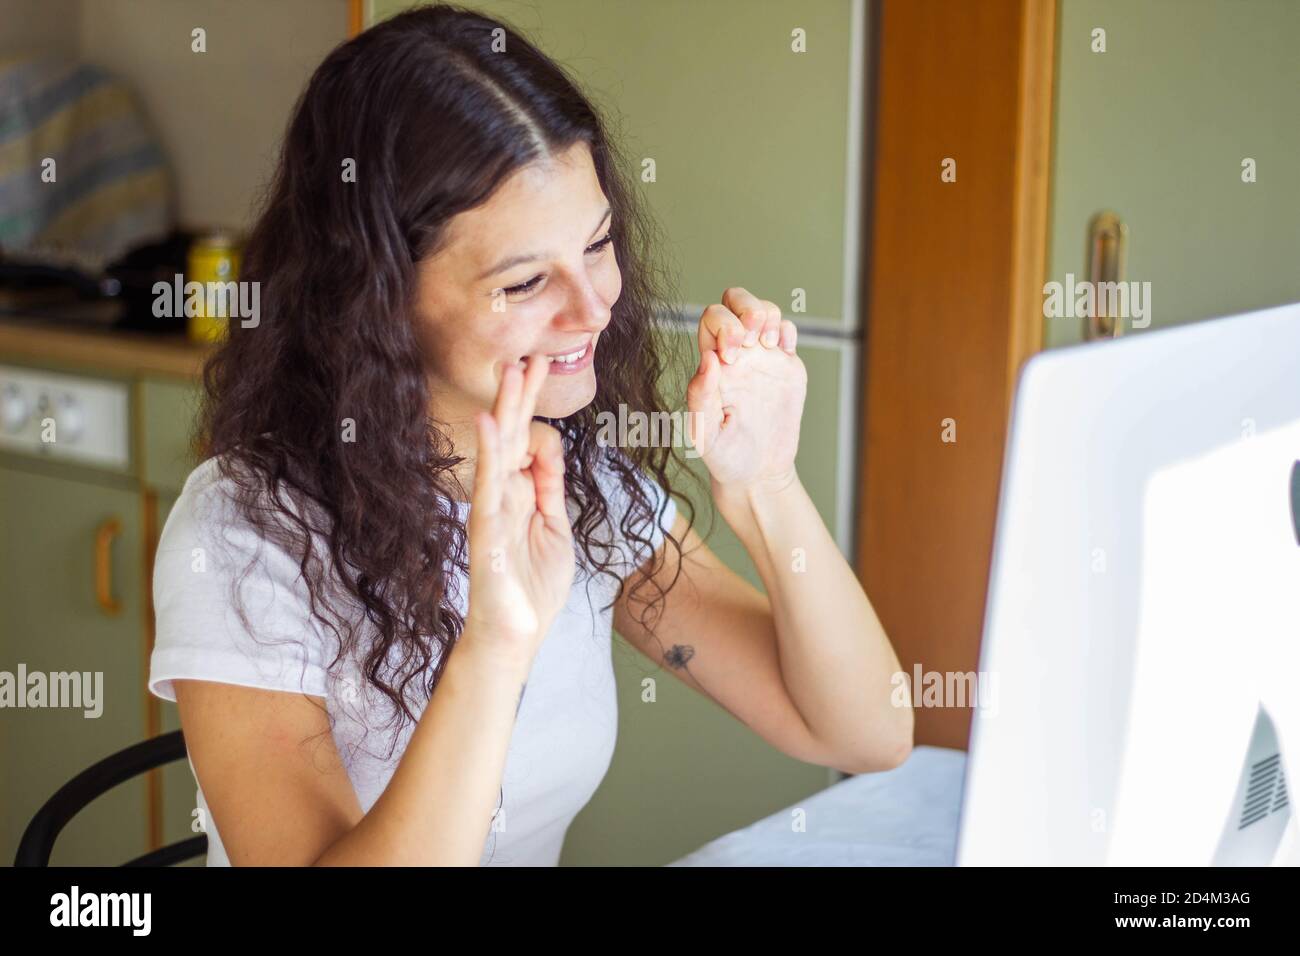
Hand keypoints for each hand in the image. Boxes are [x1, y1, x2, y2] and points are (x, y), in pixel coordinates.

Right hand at [464, 355, 573, 664]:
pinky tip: (487, 425)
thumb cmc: (533, 589)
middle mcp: (501, 496)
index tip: (541, 365)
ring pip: (498, 452)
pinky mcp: (485, 532)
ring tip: (511, 373)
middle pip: (512, 436)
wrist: (515, 637)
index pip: (526, 439)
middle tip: (530, 353)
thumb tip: (548, 446)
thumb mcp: (555, 529)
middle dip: (522, 395)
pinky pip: (487, 488)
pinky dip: (488, 455)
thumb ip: (550, 488)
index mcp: (519, 495)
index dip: (534, 404)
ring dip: (505, 411)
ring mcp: (491, 512)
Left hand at [686, 287, 806, 495]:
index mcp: (712, 364)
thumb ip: (700, 396)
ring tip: (769, 346)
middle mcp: (736, 354)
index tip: (732, 358)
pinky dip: (788, 331)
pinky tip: (783, 353)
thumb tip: (708, 359)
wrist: (759, 473)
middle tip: (753, 341)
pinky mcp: (787, 367)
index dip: (722, 326)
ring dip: (769, 317)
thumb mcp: (705, 433)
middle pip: (736, 301)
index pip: (711, 319)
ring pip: (764, 310)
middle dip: (747, 309)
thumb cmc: (724, 456)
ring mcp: (763, 358)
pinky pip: (788, 331)